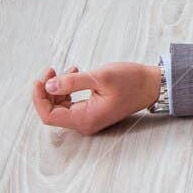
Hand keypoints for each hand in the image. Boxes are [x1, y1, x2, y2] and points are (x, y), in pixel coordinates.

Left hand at [31, 63, 160, 134]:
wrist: (152, 85)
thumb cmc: (132, 81)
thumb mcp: (101, 77)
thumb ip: (72, 82)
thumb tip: (48, 86)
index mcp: (86, 118)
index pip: (49, 115)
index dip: (39, 97)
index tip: (40, 79)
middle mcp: (85, 123)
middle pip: (53, 111)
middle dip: (48, 90)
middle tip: (51, 70)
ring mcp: (89, 118)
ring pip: (61, 107)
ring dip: (58, 89)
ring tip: (66, 70)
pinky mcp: (92, 112)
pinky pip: (71, 104)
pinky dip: (68, 90)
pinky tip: (75, 75)